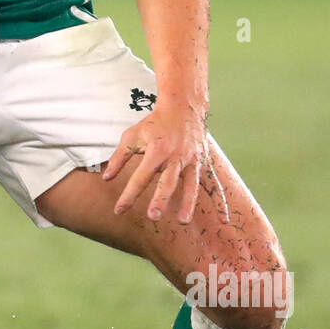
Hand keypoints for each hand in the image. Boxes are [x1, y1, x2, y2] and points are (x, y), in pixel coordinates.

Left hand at [101, 103, 228, 223]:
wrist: (183, 107)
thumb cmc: (154, 123)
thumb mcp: (132, 136)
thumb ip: (119, 158)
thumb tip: (106, 178)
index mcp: (156, 150)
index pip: (140, 176)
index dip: (128, 194)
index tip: (119, 210)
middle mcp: (175, 156)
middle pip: (166, 181)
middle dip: (160, 199)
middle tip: (152, 216)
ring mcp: (191, 159)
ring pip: (189, 184)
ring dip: (186, 204)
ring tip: (182, 221)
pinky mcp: (201, 162)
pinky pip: (209, 183)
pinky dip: (218, 201)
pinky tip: (223, 219)